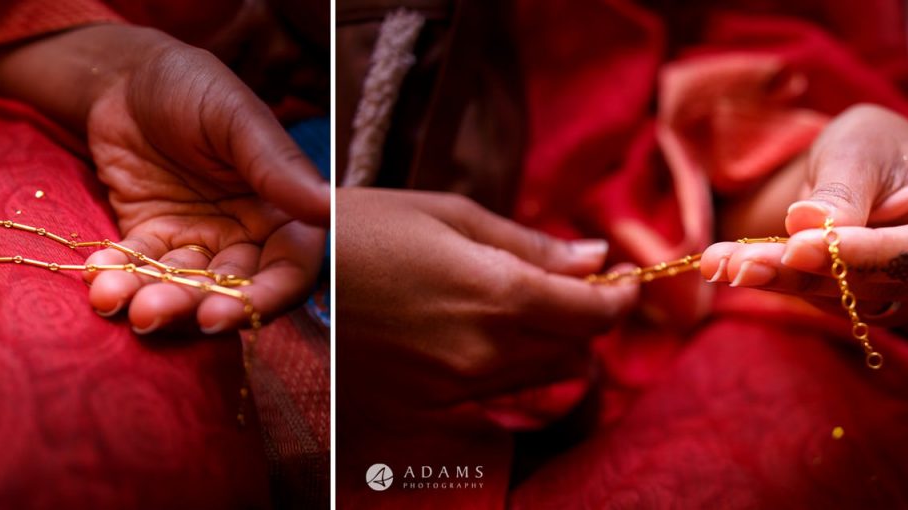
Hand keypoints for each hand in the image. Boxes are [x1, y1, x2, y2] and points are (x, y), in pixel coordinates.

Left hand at [0, 25, 327, 333]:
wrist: (125, 77)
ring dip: (150, 299)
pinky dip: (119, 276)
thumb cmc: (193, 85)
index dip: (262, 299)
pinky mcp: (151, 237)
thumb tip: (328, 209)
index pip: (287, 270)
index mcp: (283, 210)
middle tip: (150, 313)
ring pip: (182, 286)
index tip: (222, 314)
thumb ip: (277, 166)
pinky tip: (99, 275)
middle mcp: (246, 234)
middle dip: (191, 307)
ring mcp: (197, 240)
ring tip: (114, 298)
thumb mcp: (234, 117)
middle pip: (231, 290)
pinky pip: (139, 268)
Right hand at [337, 189, 637, 429]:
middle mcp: (487, 349)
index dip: (623, 295)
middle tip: (572, 286)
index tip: (623, 278)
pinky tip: (477, 332)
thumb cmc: (363, 228)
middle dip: (588, 319)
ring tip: (521, 308)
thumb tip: (597, 258)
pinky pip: (497, 393)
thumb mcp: (449, 215)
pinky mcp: (428, 404)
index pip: (598, 313)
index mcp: (500, 293)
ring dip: (552, 345)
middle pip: (580, 351)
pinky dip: (508, 366)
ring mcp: (457, 385)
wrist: (284, 278)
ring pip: (545, 377)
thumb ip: (530, 245)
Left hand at [702, 104, 907, 321]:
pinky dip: (778, 284)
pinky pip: (828, 303)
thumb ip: (840, 189)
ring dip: (779, 281)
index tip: (798, 248)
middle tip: (736, 262)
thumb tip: (808, 224)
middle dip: (803, 271)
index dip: (863, 256)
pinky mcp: (882, 308)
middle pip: (882, 285)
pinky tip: (726, 266)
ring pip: (847, 300)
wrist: (865, 164)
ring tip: (720, 261)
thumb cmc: (875, 145)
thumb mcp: (858, 148)